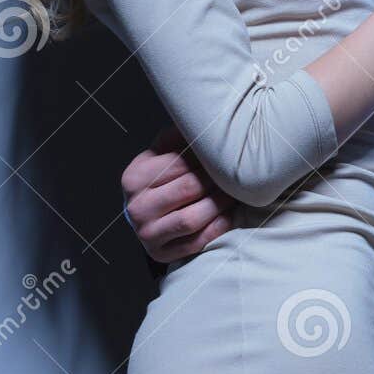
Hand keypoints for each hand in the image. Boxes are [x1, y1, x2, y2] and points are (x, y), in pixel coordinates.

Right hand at [121, 123, 235, 264]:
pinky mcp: (162, 254)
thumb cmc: (159, 180)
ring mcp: (148, 233)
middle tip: (240, 172)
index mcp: (133, 178)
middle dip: (218, 179)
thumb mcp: (159, 155)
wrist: (145, 217)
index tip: (227, 153)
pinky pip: (198, 240)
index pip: (179, 163)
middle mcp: (137, 207)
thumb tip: (201, 120)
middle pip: (189, 189)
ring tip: (237, 192)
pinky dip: (219, 226)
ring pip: (194, 217)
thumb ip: (175, 138)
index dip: (208, 157)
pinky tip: (231, 214)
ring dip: (222, 203)